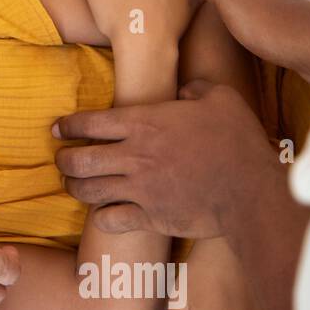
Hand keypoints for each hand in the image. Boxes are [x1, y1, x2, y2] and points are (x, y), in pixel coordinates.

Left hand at [53, 79, 282, 238]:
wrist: (251, 191)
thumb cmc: (238, 142)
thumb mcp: (221, 99)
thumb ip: (196, 89)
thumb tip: (184, 91)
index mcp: (145, 123)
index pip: (89, 122)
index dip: (68, 125)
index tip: (58, 128)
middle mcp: (135, 156)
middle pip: (79, 159)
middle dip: (64, 160)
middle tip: (62, 160)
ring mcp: (140, 189)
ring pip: (88, 190)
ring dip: (75, 188)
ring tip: (74, 185)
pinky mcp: (150, 217)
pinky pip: (109, 220)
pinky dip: (100, 218)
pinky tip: (102, 215)